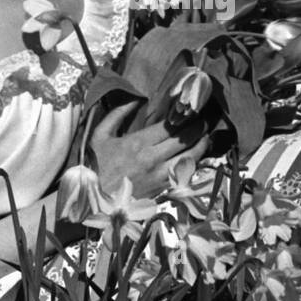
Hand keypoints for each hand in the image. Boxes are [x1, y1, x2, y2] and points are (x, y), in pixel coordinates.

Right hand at [89, 101, 210, 200]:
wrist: (94, 201)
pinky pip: (184, 174)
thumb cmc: (95, 167)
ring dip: (201, 146)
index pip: (170, 126)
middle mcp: (152, 159)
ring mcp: (159, 176)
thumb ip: (116, 115)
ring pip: (190, 158)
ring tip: (206, 137)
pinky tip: (196, 157)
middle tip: (205, 120)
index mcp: (138, 143)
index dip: (184, 117)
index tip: (191, 110)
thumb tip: (135, 99)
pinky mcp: (162, 189)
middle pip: (184, 140)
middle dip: (199, 128)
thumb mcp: (99, 136)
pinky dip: (193, 164)